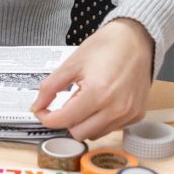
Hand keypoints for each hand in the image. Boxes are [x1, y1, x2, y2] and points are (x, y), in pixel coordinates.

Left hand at [30, 19, 154, 140]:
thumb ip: (50, 87)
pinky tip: (102, 101)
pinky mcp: (137, 115)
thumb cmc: (106, 46)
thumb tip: (37, 107)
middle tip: (67, 102)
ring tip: (87, 99)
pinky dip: (101, 120)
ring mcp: (129, 114)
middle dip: (67, 121)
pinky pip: (111, 128)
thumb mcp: (72, 63)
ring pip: (95, 134)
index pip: (64, 120)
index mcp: (98, 94)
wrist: (137, 39)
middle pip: (78, 133)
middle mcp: (116, 109)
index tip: (42, 111)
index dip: (47, 117)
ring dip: (84, 122)